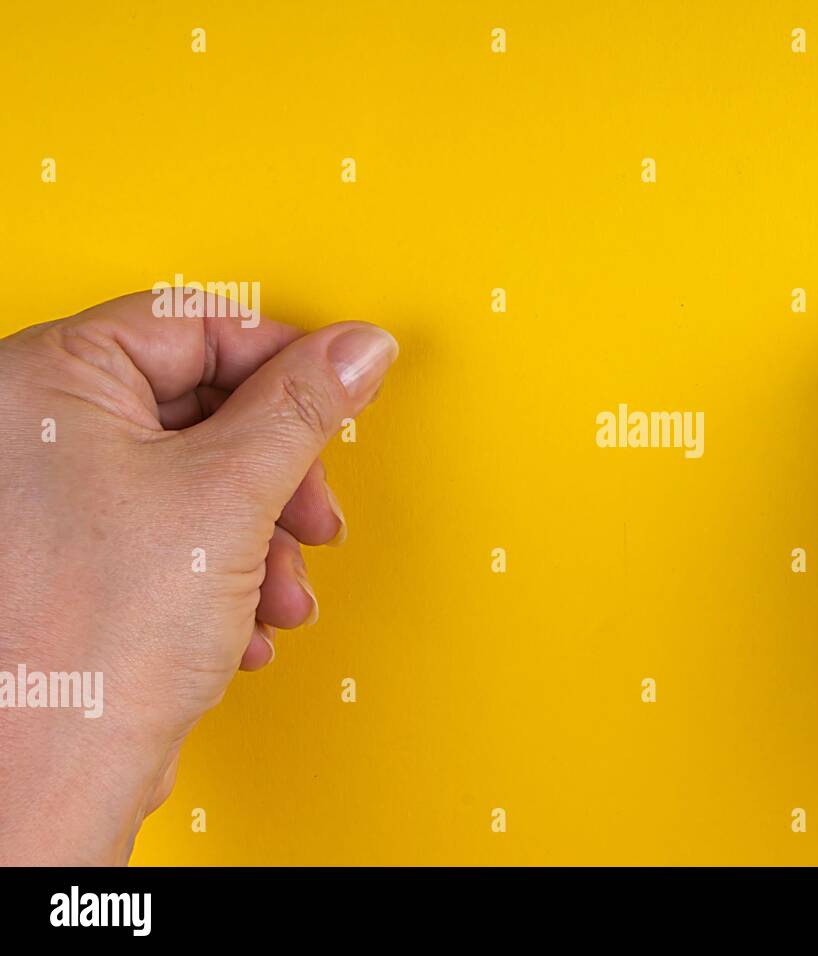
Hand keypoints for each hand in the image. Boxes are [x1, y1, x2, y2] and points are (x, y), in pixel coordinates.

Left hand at [0, 291, 397, 863]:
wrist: (53, 773)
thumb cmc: (94, 641)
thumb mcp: (232, 494)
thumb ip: (304, 407)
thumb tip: (358, 348)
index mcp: (49, 380)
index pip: (198, 324)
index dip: (287, 361)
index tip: (342, 393)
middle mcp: (36, 428)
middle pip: (207, 405)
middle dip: (279, 474)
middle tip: (312, 512)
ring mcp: (54, 496)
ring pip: (202, 476)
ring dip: (264, 534)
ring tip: (280, 588)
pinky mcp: (81, 555)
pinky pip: (179, 528)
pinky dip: (229, 569)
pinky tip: (242, 618)